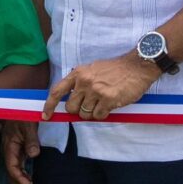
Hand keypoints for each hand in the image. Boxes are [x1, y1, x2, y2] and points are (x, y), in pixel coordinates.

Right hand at [0, 120, 40, 183]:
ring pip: (15, 174)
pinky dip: (24, 178)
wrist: (17, 108)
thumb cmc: (22, 116)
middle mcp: (8, 153)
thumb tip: (34, 154)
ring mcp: (12, 154)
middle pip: (12, 175)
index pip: (12, 168)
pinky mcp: (17, 153)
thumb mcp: (28, 125)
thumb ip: (31, 139)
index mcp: (9, 147)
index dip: (20, 179)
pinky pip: (18, 169)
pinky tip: (31, 183)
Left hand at [45, 53, 161, 121]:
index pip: (56, 91)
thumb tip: (71, 102)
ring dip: (92, 113)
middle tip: (89, 105)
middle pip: (70, 108)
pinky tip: (110, 104)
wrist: (136, 67)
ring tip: (102, 103)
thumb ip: (80, 83)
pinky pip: (98, 116)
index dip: (49, 105)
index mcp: (78, 73)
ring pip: (85, 114)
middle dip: (78, 111)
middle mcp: (84, 82)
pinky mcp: (108, 99)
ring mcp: (96, 91)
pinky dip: (103, 114)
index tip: (46, 116)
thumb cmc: (115, 70)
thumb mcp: (92, 70)